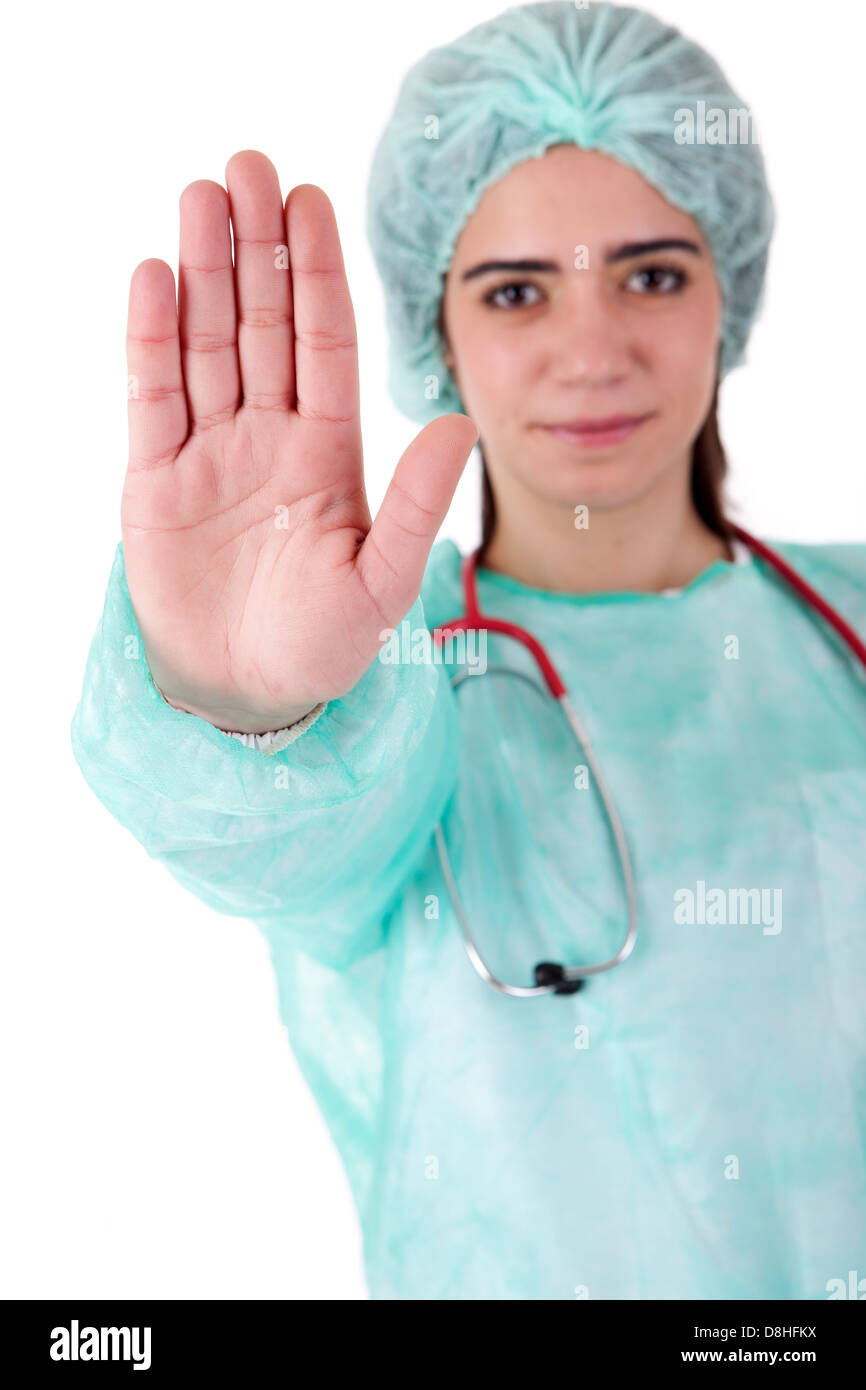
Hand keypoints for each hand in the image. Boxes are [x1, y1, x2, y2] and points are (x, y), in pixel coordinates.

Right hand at [123, 150, 476, 732]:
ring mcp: (210, 451)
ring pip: (206, 344)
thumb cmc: (322, 644)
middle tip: (246, 166)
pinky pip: (151, 396)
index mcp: (329, 450)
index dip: (318, 272)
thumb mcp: (381, 582)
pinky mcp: (155, 479)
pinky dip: (150, 341)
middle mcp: (270, 435)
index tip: (310, 201)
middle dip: (256, 247)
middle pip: (262, 324)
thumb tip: (459, 424)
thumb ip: (416, 505)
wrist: (247, 693)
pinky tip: (154, 280)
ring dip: (203, 272)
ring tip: (199, 198)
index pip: (324, 343)